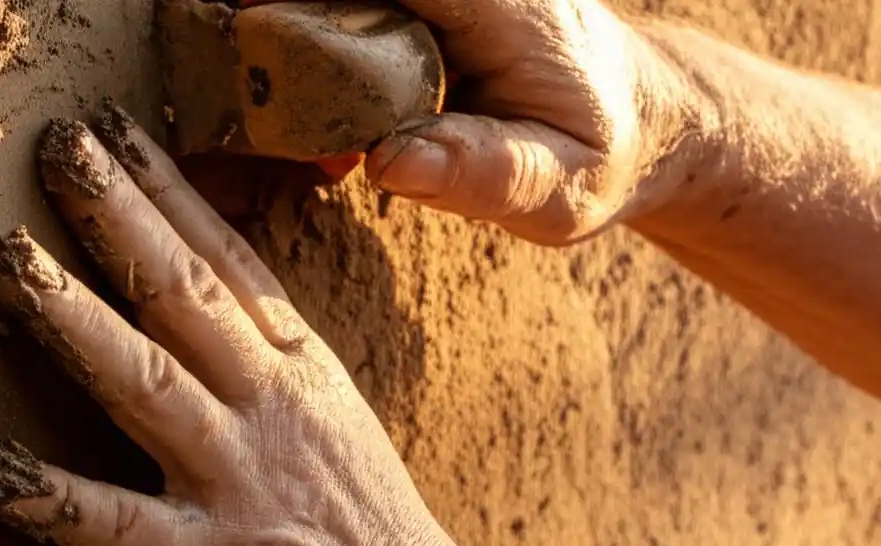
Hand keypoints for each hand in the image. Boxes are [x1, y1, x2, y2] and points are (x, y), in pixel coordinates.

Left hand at [0, 109, 511, 545]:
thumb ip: (263, 354)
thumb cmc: (362, 527)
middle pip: (186, 294)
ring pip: (150, 384)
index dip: (166, 190)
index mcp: (298, 370)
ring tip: (12, 266)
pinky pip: (122, 527)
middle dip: (118, 217)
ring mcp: (243, 485)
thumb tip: (196, 293)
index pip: (228, 259)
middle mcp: (271, 410)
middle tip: (56, 151)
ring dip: (76, 323)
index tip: (111, 131)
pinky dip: (54, 499)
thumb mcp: (328, 416)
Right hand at [247, 0, 705, 243]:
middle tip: (241, 80)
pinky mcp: (425, 0)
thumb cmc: (601, 156)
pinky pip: (354, 7)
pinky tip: (319, 113)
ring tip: (271, 103)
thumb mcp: (561, 190)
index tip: (242, 23)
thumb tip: (388, 162)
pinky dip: (318, 38)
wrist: (639, 116)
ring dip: (294, 30)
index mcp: (500, 4)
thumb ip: (484, 173)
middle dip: (279, 17)